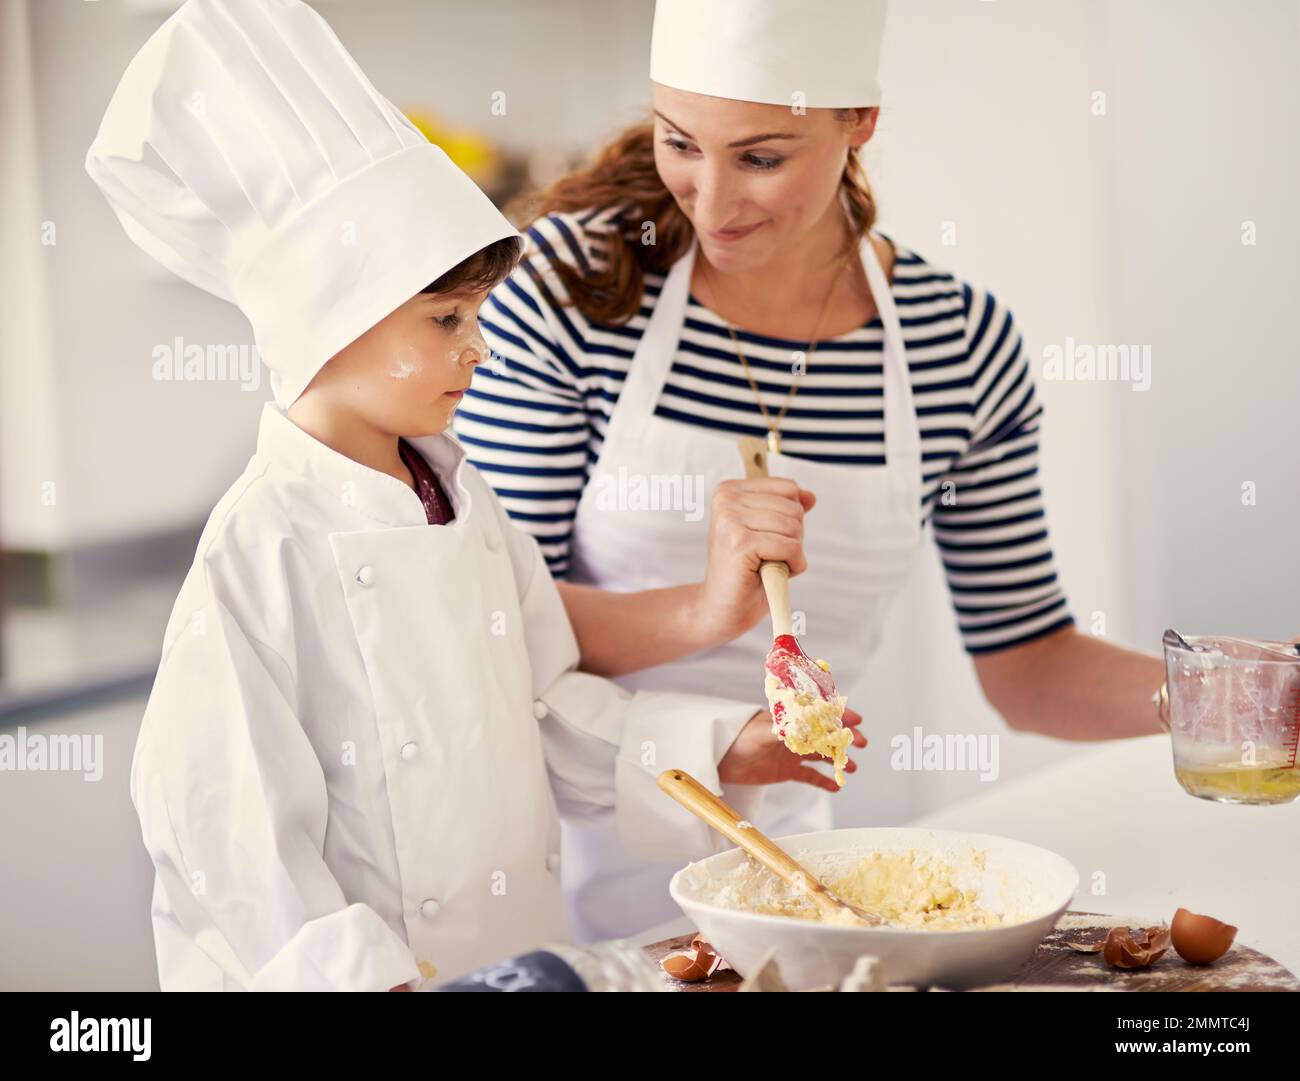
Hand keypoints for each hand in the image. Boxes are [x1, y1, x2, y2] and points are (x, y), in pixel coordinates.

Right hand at [690, 478, 815, 643]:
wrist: (722, 609)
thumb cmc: (746, 573)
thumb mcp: (769, 532)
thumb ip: (787, 509)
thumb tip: (810, 496)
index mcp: (729, 490)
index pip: (789, 488)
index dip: (791, 518)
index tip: (767, 538)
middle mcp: (726, 499)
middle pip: (794, 508)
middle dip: (792, 538)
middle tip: (767, 557)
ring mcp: (730, 520)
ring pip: (794, 527)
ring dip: (792, 554)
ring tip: (767, 566)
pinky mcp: (740, 543)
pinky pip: (790, 547)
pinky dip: (792, 565)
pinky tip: (773, 575)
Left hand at [718, 707, 865, 792]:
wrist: (720, 760)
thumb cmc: (738, 739)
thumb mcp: (762, 734)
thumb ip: (785, 732)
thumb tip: (807, 729)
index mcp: (790, 719)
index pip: (819, 713)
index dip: (839, 714)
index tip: (857, 720)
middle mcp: (794, 734)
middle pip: (826, 733)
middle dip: (845, 737)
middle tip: (861, 743)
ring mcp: (791, 752)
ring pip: (821, 754)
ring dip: (838, 759)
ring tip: (851, 767)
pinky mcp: (785, 770)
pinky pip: (809, 776)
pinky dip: (822, 781)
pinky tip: (835, 787)